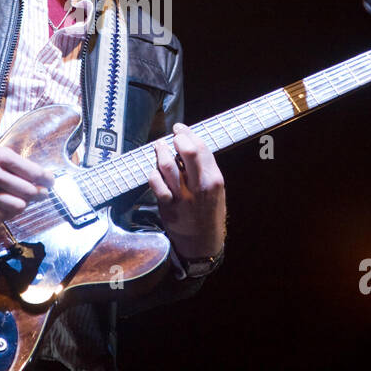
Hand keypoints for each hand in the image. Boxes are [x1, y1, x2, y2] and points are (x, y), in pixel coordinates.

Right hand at [0, 138, 55, 224]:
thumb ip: (17, 164)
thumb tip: (40, 178)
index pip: (32, 171)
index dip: (46, 179)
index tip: (50, 181)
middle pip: (27, 191)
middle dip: (40, 193)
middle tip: (42, 192)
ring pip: (17, 206)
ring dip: (26, 204)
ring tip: (27, 199)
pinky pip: (3, 215)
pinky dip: (12, 212)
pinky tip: (12, 205)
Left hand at [148, 122, 225, 259]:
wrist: (202, 241)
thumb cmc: (209, 212)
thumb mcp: (217, 190)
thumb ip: (206, 169)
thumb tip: (188, 145)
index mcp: (214, 180)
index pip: (202, 148)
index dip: (189, 134)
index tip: (181, 128)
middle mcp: (200, 186)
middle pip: (187, 151)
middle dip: (177, 138)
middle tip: (172, 135)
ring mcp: (183, 196)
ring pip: (168, 165)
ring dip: (161, 152)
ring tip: (160, 146)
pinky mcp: (168, 205)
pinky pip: (156, 183)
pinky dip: (153, 173)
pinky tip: (154, 169)